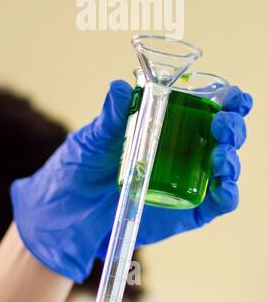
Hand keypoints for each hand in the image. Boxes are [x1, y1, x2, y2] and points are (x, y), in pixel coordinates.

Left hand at [11, 80, 251, 282]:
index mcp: (171, 122)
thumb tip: (120, 88)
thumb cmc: (81, 167)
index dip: (231, 99)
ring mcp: (188, 181)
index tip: (235, 97)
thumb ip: (110, 116)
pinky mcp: (186, 212)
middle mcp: (187, 149)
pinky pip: (216, 204)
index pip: (212, 104)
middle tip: (221, 127)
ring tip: (218, 157)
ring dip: (231, 159)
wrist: (66, 213)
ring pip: (226, 167)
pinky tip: (223, 188)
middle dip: (232, 127)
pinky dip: (227, 195)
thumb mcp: (94, 139)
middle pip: (226, 134)